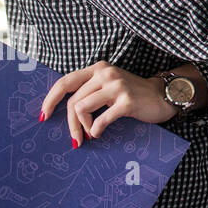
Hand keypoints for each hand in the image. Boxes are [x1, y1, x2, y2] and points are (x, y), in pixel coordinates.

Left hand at [41, 61, 175, 146]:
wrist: (163, 96)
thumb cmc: (132, 94)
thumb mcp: (108, 86)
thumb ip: (89, 91)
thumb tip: (62, 112)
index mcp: (98, 69)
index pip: (65, 82)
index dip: (50, 100)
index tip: (44, 116)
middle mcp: (106, 74)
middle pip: (73, 102)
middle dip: (70, 124)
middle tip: (75, 139)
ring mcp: (117, 86)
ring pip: (81, 109)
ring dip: (83, 127)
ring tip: (91, 133)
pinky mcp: (126, 101)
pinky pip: (100, 120)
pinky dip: (96, 130)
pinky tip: (100, 133)